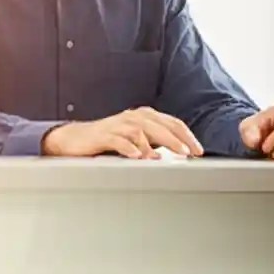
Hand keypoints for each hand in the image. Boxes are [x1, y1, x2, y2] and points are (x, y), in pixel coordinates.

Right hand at [41, 107, 204, 158]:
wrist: (75, 139)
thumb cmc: (109, 141)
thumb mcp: (137, 140)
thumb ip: (156, 142)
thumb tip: (180, 153)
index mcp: (144, 116)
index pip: (172, 123)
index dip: (187, 136)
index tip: (198, 151)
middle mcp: (133, 117)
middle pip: (160, 125)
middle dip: (176, 139)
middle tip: (188, 153)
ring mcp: (118, 125)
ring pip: (141, 130)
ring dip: (155, 143)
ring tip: (166, 156)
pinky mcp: (103, 135)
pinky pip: (118, 140)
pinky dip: (129, 148)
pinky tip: (137, 156)